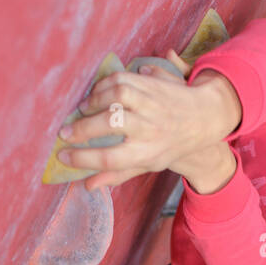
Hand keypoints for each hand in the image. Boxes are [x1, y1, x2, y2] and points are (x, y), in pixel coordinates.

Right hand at [56, 49, 225, 190]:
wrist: (202, 119)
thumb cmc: (168, 146)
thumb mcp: (148, 165)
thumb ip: (118, 174)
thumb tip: (87, 185)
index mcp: (148, 153)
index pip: (110, 159)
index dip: (83, 158)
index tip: (62, 156)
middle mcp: (150, 128)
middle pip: (110, 124)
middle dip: (83, 128)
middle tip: (65, 132)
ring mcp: (152, 103)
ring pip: (118, 96)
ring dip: (94, 100)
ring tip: (82, 109)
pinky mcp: (152, 84)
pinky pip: (124, 79)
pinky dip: (105, 84)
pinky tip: (96, 92)